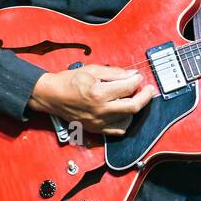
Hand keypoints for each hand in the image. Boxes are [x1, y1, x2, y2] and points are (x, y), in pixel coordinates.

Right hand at [27, 64, 157, 136]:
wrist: (51, 96)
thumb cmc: (69, 81)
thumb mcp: (92, 70)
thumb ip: (115, 73)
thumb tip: (133, 74)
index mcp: (97, 94)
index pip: (127, 88)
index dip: (137, 81)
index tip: (139, 77)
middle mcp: (99, 110)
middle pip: (133, 107)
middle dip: (145, 96)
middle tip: (149, 89)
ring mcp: (98, 122)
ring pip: (128, 119)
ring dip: (134, 108)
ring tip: (130, 98)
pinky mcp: (96, 129)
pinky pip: (118, 130)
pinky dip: (125, 121)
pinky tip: (123, 111)